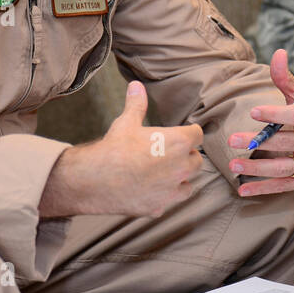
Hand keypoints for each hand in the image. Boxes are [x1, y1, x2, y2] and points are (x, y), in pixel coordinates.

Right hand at [39, 82, 202, 218]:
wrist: (96, 179)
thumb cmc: (114, 148)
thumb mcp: (126, 122)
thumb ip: (137, 104)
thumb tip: (136, 85)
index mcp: (178, 142)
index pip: (197, 135)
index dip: (189, 133)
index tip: (181, 134)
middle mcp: (181, 167)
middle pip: (197, 161)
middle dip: (186, 157)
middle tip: (169, 154)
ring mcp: (172, 190)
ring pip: (188, 184)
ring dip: (180, 179)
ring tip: (163, 174)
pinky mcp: (160, 207)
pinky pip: (169, 201)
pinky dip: (163, 197)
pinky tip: (150, 191)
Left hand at [224, 49, 293, 196]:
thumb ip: (286, 78)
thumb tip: (278, 52)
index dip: (276, 114)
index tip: (253, 112)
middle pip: (286, 143)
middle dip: (258, 142)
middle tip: (232, 140)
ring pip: (283, 168)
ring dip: (256, 168)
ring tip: (233, 165)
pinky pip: (283, 186)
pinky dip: (262, 189)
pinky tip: (242, 190)